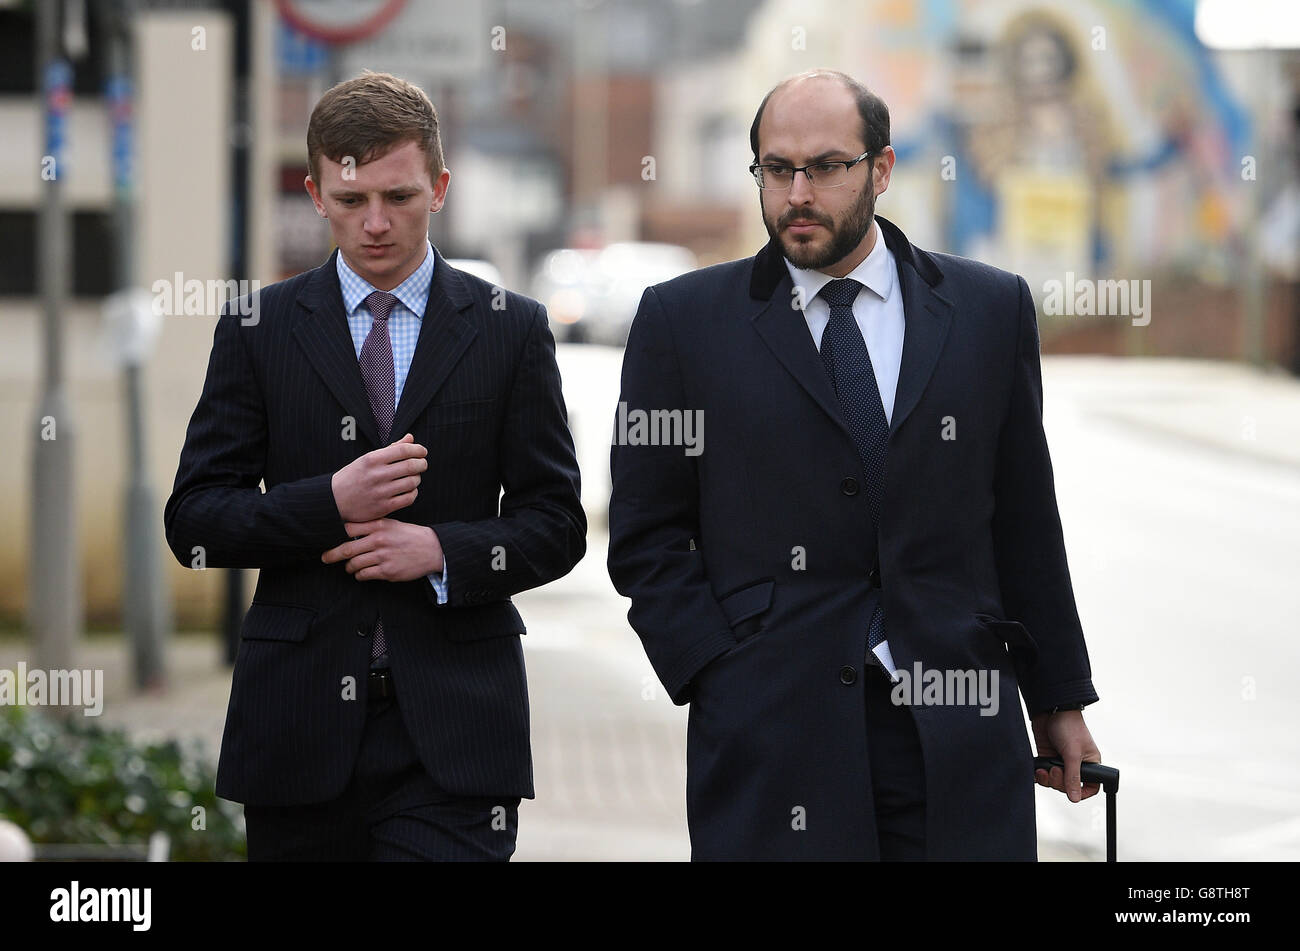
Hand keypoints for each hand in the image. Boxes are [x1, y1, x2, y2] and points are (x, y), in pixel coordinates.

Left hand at [321, 518, 443, 581]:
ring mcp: (382, 557)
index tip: (329, 537)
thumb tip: (349, 529)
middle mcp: (379, 541)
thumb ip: (373, 526)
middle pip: (346, 549)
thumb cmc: (410, 536)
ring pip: (354, 564)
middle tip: (325, 558)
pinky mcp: (387, 571)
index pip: (349, 528)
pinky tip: (361, 573)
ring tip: (350, 567)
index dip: (337, 533)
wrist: (432, 549)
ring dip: (349, 567)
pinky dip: (359, 575)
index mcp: (379, 526)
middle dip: (332, 555)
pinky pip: (364, 575)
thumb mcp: (392, 524)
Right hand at [331, 434, 427, 522]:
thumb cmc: (352, 477)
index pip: (403, 450)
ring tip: (414, 477)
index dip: (418, 449)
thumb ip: (391, 448)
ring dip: (417, 478)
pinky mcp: (383, 507)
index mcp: (372, 459)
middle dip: (422, 463)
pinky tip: (410, 489)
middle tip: (422, 463)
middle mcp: (376, 475)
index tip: (422, 451)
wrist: (334, 500)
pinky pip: (408, 498)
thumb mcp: (367, 459)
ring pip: (412, 482)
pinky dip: (413, 492)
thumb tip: (410, 438)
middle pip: (411, 466)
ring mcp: (380, 492)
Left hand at [1031, 709, 1101, 801]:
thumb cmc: (1068, 726)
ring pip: (1054, 781)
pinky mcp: (1047, 757)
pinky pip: (1044, 774)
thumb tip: (1075, 798)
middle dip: (1059, 782)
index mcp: (1090, 763)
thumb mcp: (1072, 753)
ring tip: (1045, 768)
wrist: (1050, 710)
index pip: (1090, 786)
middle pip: (1068, 786)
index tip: (1070, 792)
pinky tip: (1038, 769)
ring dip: (1048, 779)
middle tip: (1054, 769)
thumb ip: (1073, 776)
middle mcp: (1076, 764)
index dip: (1081, 792)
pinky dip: (1039, 775)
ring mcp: (1060, 761)